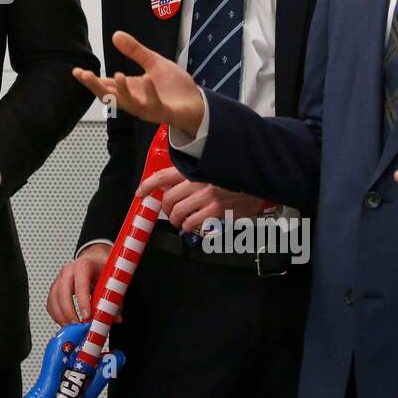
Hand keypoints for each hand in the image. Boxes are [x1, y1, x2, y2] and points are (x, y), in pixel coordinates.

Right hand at [47, 244, 109, 324]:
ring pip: (54, 298)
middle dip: (69, 312)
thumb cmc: (100, 269)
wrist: (92, 260)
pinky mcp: (54, 288)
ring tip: (71, 327)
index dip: (83, 302)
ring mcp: (59, 279)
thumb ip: (113, 299)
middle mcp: (68, 271)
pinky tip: (65, 322)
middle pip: (63, 292)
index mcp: (83, 266)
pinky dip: (56, 315)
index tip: (87, 316)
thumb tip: (116, 317)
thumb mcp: (110, 280)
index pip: (81, 285)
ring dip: (61, 316)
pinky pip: (50, 303)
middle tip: (78, 325)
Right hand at [72, 31, 204, 135]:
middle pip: (109, 96)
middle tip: (84, 75)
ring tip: (117, 75)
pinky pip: (152, 104)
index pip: (105, 85)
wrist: (196, 103)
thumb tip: (115, 35)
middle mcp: (134, 100)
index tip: (76, 71)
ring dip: (122, 91)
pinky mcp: (162, 112)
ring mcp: (147, 107)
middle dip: (95, 86)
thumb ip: (136, 51)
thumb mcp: (154, 63)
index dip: (90, 79)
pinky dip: (148, 92)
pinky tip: (146, 78)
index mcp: (130, 88)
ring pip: (128, 103)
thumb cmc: (174, 87)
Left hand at [145, 166, 264, 231]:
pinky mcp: (216, 210)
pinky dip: (190, 228)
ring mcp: (207, 196)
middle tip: (170, 213)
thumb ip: (192, 174)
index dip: (148, 185)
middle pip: (168, 198)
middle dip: (166, 209)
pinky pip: (193, 224)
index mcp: (195, 169)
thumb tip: (170, 185)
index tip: (140, 193)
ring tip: (181, 222)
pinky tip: (194, 227)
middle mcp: (198, 181)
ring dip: (176, 220)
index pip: (163, 176)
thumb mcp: (210, 169)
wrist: (257, 184)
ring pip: (178, 212)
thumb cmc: (233, 178)